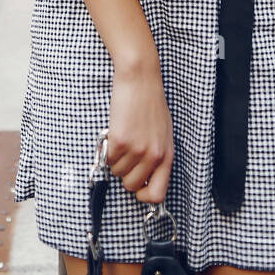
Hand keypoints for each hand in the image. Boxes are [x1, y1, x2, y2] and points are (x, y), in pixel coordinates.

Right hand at [107, 62, 173, 204]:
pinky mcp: (120, 141)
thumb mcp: (162, 132)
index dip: (144, 196)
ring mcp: (137, 149)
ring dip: (116, 159)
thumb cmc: (150, 102)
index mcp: (167, 155)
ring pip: (118, 173)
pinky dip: (108, 149)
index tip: (137, 187)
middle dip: (125, 174)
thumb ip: (157, 155)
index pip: (157, 194)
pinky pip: (108, 159)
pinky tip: (115, 132)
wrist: (140, 78)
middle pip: (132, 186)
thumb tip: (146, 176)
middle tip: (125, 156)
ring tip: (122, 139)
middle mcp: (154, 155)